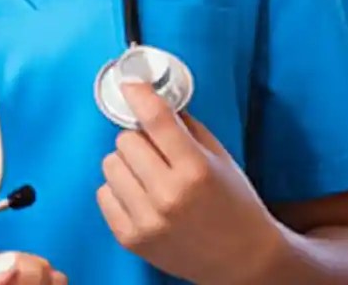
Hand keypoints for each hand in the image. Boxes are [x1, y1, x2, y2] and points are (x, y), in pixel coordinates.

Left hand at [97, 83, 284, 284]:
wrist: (243, 261)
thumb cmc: (235, 206)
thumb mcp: (221, 159)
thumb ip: (186, 128)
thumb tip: (153, 99)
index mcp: (196, 171)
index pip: (155, 120)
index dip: (139, 95)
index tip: (131, 85)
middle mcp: (169, 195)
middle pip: (125, 140)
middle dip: (139, 139)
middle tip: (156, 151)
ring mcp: (147, 220)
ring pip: (110, 164)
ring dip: (127, 164)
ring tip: (149, 176)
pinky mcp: (131, 239)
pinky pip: (104, 193)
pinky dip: (119, 190)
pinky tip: (141, 196)